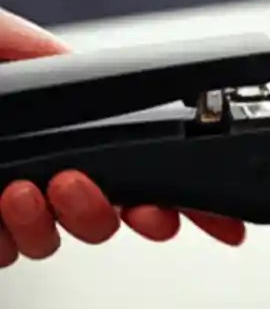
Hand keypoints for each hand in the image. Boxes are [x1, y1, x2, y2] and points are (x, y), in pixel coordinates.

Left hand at [0, 9, 243, 267]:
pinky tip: (0, 212)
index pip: (131, 158)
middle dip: (117, 210)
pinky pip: (5, 253)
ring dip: (59, 222)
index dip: (179, 193)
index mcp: (51, 121)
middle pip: (106, 211)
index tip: (210, 215)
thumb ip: (46, 54)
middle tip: (114, 197)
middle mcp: (30, 163)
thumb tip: (95, 71)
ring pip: (57, 238)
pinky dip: (9, 240)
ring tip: (31, 192)